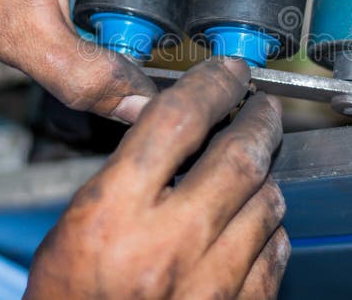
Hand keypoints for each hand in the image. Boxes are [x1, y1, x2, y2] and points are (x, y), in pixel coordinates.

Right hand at [25, 59, 288, 298]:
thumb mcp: (76, 225)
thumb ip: (126, 171)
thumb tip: (173, 122)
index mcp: (115, 215)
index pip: (178, 121)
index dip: (211, 84)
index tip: (228, 71)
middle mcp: (167, 246)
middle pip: (238, 155)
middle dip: (259, 120)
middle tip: (262, 108)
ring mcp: (208, 284)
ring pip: (267, 201)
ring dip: (265, 175)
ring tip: (254, 167)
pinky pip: (276, 252)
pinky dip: (271, 227)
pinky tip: (255, 222)